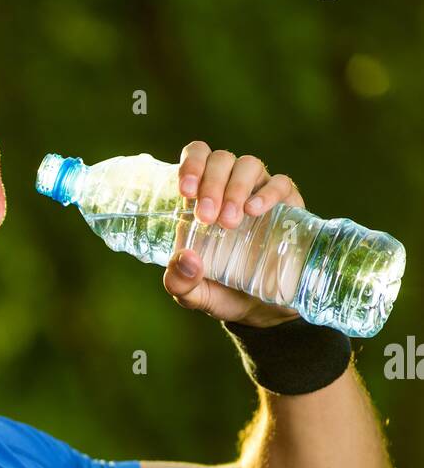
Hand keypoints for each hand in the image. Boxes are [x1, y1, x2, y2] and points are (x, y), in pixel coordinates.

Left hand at [162, 140, 305, 326]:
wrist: (264, 310)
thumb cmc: (225, 292)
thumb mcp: (197, 295)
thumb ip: (180, 283)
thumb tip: (184, 259)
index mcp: (203, 199)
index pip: (197, 158)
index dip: (191, 164)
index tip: (187, 191)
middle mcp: (230, 188)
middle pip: (220, 160)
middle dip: (211, 183)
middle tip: (208, 217)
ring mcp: (259, 193)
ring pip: (248, 165)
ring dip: (236, 187)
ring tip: (231, 221)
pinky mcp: (287, 205)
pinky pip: (280, 183)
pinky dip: (268, 192)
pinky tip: (255, 211)